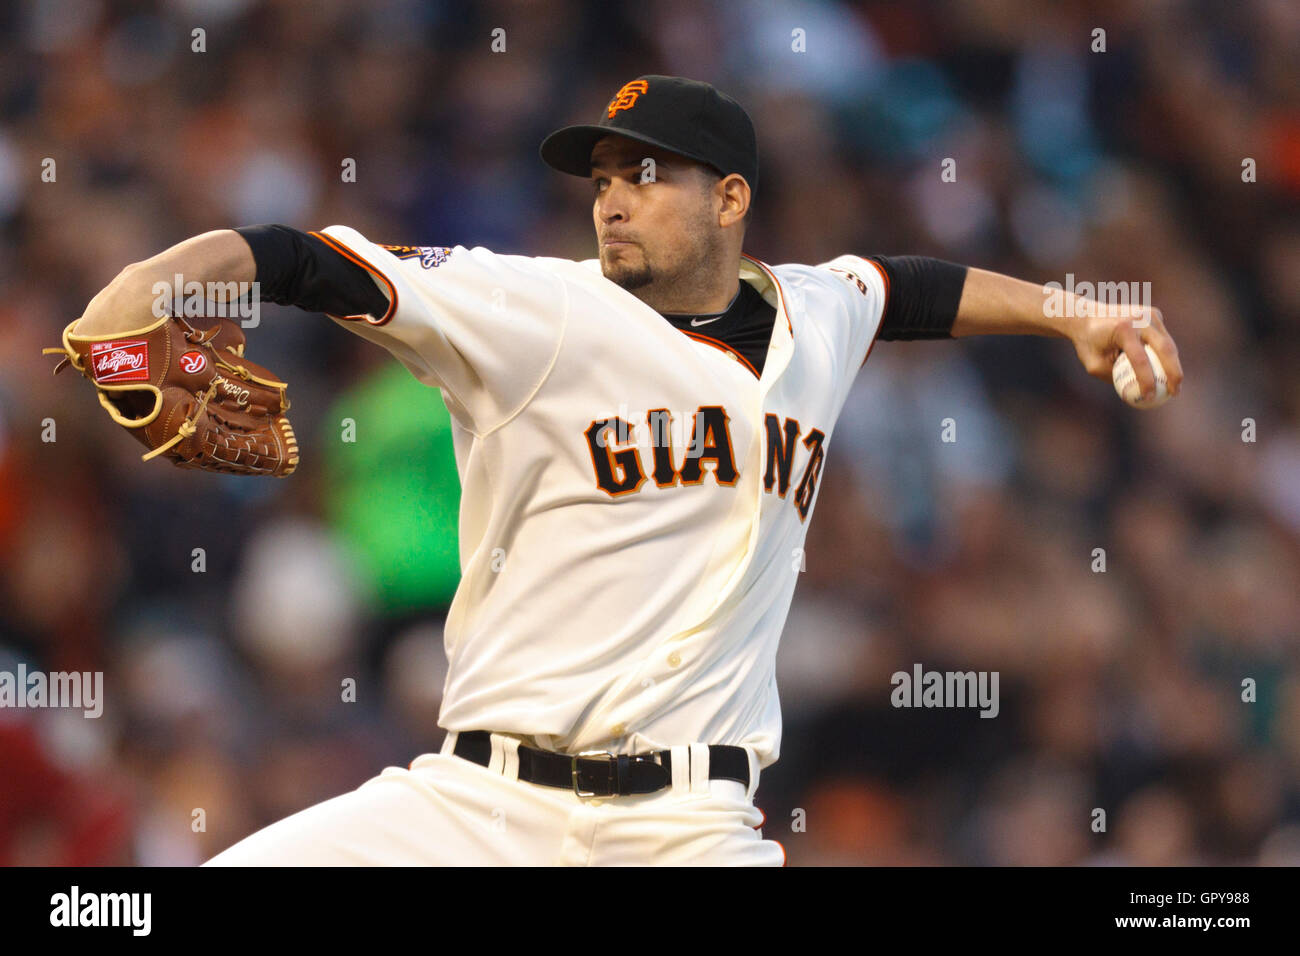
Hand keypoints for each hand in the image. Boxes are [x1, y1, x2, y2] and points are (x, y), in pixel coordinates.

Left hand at [1069, 303, 1183, 399]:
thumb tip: (1136, 394)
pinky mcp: (1154, 314)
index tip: (1150, 398)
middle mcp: (1140, 319)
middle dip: (1174, 374)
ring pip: (1168, 344)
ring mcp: (1150, 314)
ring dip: (1173, 366)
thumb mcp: (1094, 365)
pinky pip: (1162, 338)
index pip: (1140, 359)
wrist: (1086, 315)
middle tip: (1174, 393)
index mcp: (1123, 329)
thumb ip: (1114, 378)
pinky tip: (1164, 371)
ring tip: (1174, 387)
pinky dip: (1165, 355)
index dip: (1147, 381)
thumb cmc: (1088, 344)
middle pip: (1165, 349)